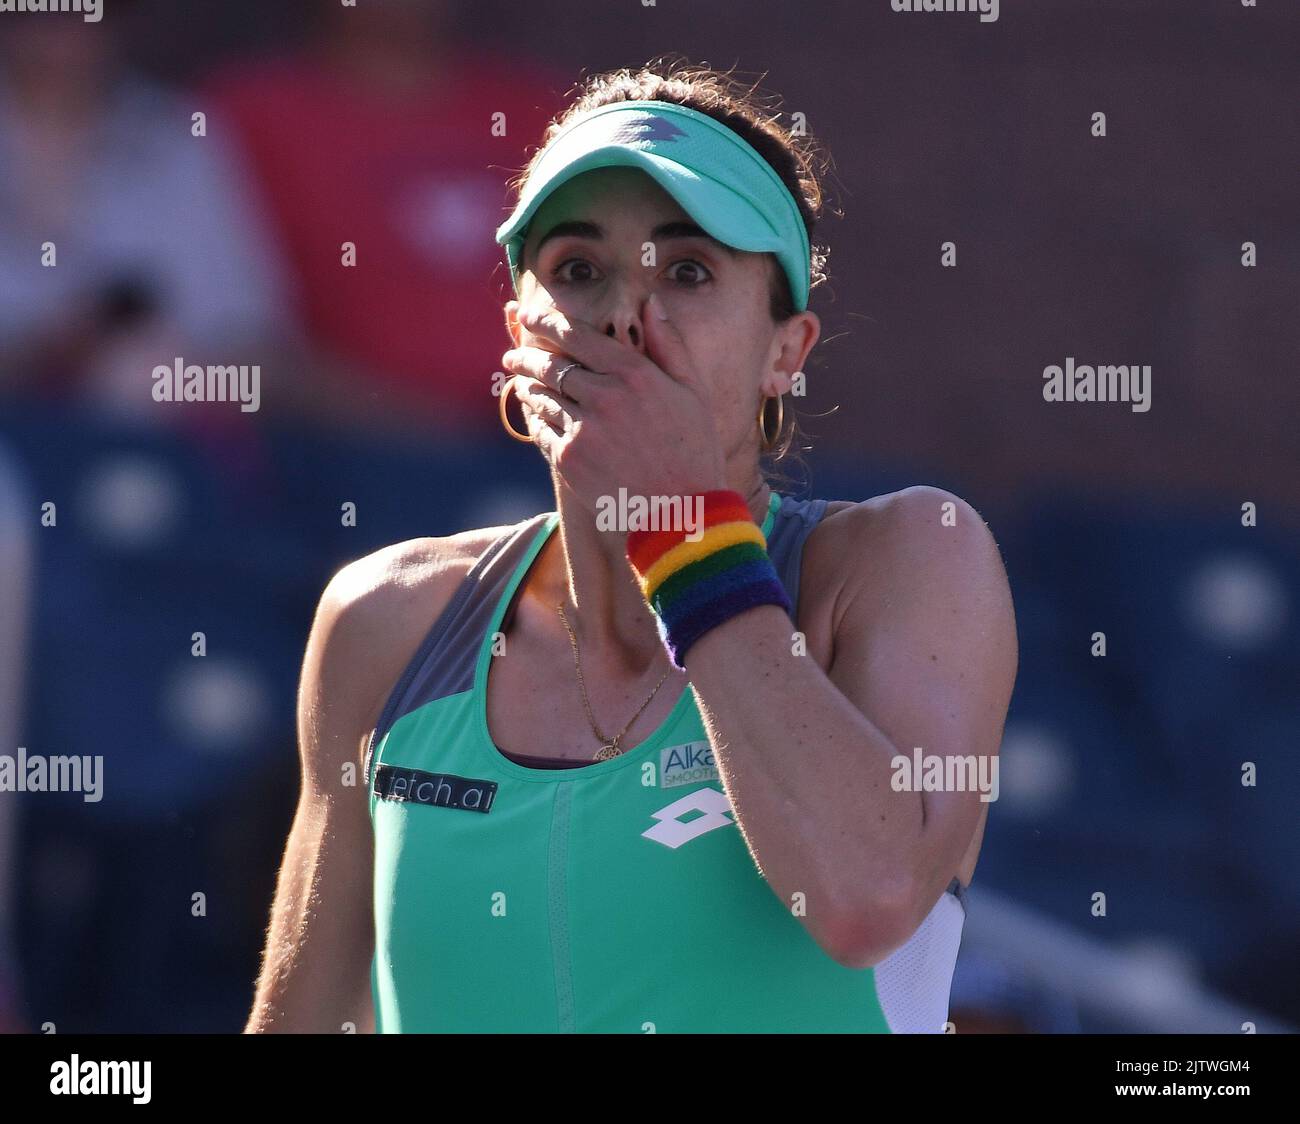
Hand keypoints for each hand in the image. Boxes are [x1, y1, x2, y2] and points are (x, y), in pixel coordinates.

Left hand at [502, 294, 728, 512]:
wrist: (682, 513)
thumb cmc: (694, 451)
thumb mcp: (693, 391)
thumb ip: (669, 344)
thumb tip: (651, 303)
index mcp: (634, 373)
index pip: (577, 335)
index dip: (547, 322)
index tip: (530, 316)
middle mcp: (604, 396)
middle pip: (550, 365)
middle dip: (525, 356)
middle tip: (513, 355)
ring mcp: (583, 428)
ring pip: (541, 397)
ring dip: (526, 386)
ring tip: (520, 382)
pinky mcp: (569, 458)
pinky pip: (540, 430)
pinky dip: (534, 418)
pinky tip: (533, 415)